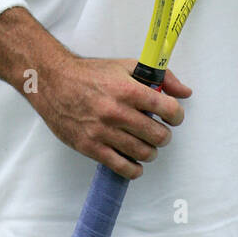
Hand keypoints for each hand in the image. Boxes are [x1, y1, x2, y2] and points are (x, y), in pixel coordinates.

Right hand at [32, 54, 189, 178]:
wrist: (53, 82)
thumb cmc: (89, 74)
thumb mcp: (126, 66)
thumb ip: (160, 78)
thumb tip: (185, 92)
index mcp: (128, 90)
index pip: (168, 109)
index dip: (176, 116)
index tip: (173, 117)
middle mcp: (117, 111)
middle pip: (159, 136)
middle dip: (164, 136)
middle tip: (159, 132)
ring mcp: (103, 131)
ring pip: (143, 153)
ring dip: (151, 152)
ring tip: (147, 146)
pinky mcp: (90, 146)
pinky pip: (122, 167)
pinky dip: (134, 169)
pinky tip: (134, 163)